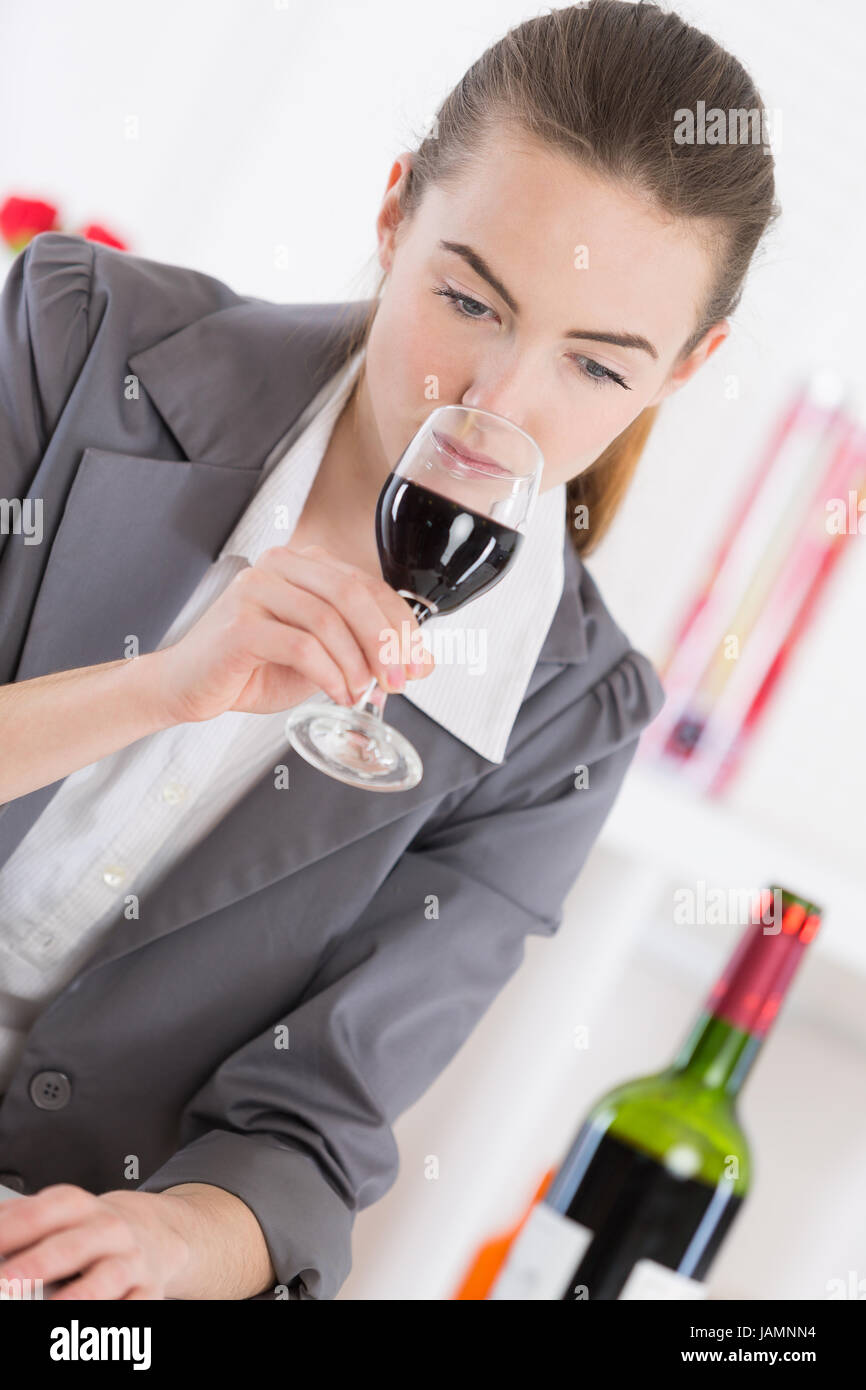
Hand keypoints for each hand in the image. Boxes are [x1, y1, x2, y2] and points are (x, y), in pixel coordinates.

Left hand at [0, 1184, 188, 1299]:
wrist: (155, 1231)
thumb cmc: (91, 1229)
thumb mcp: (61, 1213)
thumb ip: (22, 1221)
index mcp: (79, 1207)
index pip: (42, 1213)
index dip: (11, 1230)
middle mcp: (107, 1230)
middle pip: (72, 1245)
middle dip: (38, 1264)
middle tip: (6, 1280)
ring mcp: (130, 1260)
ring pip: (109, 1276)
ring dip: (80, 1294)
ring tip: (54, 1307)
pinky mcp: (148, 1288)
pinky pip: (137, 1304)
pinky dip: (120, 1314)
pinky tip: (95, 1328)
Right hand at [152, 543, 435, 723]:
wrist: (185, 686)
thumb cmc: (249, 669)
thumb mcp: (319, 655)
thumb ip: (360, 648)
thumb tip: (417, 661)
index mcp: (302, 564)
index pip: (367, 585)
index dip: (401, 625)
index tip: (419, 663)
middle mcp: (278, 566)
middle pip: (352, 594)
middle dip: (385, 642)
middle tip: (400, 680)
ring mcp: (255, 590)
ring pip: (328, 620)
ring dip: (357, 664)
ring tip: (364, 693)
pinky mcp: (239, 625)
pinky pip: (302, 647)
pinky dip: (330, 675)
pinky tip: (339, 695)